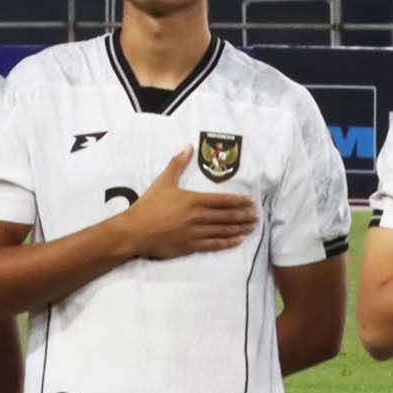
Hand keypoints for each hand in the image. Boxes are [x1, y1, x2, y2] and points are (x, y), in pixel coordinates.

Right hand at [115, 149, 260, 259]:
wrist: (135, 231)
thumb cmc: (149, 205)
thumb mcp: (164, 181)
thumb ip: (178, 164)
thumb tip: (188, 146)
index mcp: (194, 200)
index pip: (222, 200)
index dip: (238, 201)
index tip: (250, 202)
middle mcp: (198, 217)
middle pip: (227, 216)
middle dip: (244, 216)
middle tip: (257, 216)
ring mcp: (196, 233)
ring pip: (223, 231)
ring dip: (239, 229)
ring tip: (252, 228)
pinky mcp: (191, 246)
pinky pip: (214, 245)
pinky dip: (227, 243)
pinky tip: (237, 241)